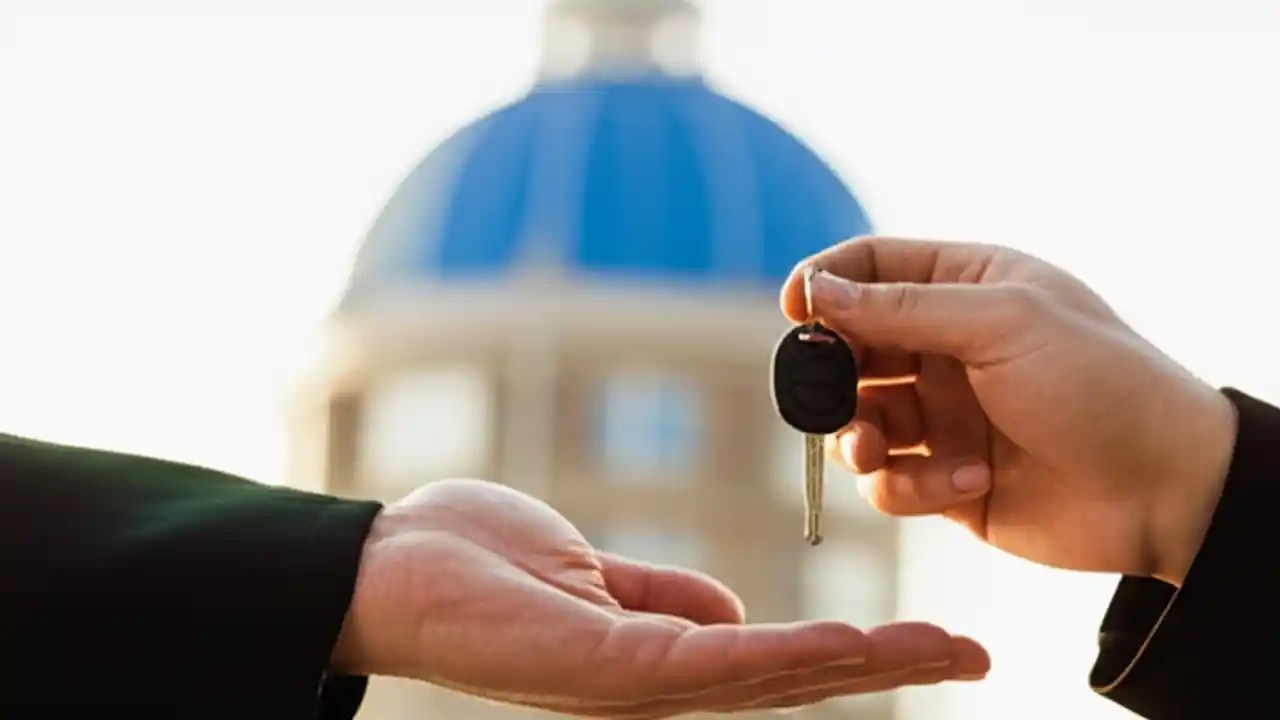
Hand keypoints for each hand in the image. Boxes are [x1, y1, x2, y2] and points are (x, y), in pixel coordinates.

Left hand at [329, 478, 988, 716]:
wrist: (389, 567)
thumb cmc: (477, 565)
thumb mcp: (590, 570)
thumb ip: (661, 592)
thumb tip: (734, 609)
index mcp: (655, 652)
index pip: (772, 657)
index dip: (851, 654)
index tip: (927, 640)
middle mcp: (654, 679)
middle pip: (788, 678)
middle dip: (883, 668)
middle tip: (974, 654)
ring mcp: (631, 680)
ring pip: (765, 677)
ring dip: (855, 666)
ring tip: (938, 650)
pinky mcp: (603, 668)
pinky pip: (708, 660)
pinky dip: (781, 655)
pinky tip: (839, 646)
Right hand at [781, 236, 1237, 586]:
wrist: (1165, 490)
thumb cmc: (1098, 385)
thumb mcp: (1000, 323)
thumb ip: (900, 308)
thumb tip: (815, 292)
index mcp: (966, 286)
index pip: (870, 267)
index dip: (824, 284)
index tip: (796, 311)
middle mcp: (947, 348)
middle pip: (849, 348)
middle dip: (831, 374)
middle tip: (832, 396)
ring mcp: (944, 415)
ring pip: (856, 421)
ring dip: (857, 438)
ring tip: (879, 450)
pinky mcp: (945, 480)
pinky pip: (889, 482)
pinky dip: (912, 487)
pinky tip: (970, 482)